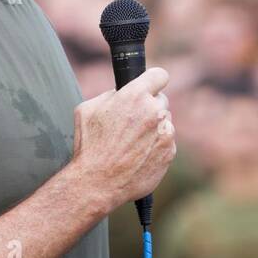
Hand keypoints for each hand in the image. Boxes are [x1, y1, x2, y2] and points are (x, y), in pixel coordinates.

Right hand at [69, 67, 175, 216]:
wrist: (97, 182)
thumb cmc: (89, 146)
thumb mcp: (88, 109)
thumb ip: (111, 95)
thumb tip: (121, 93)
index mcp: (135, 96)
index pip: (159, 75)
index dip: (153, 80)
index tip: (150, 85)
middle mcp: (154, 111)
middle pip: (161, 100)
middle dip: (149, 107)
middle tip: (133, 120)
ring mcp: (165, 132)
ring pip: (164, 121)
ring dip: (153, 127)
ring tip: (131, 142)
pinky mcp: (169, 151)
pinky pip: (166, 141)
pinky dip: (156, 146)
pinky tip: (138, 155)